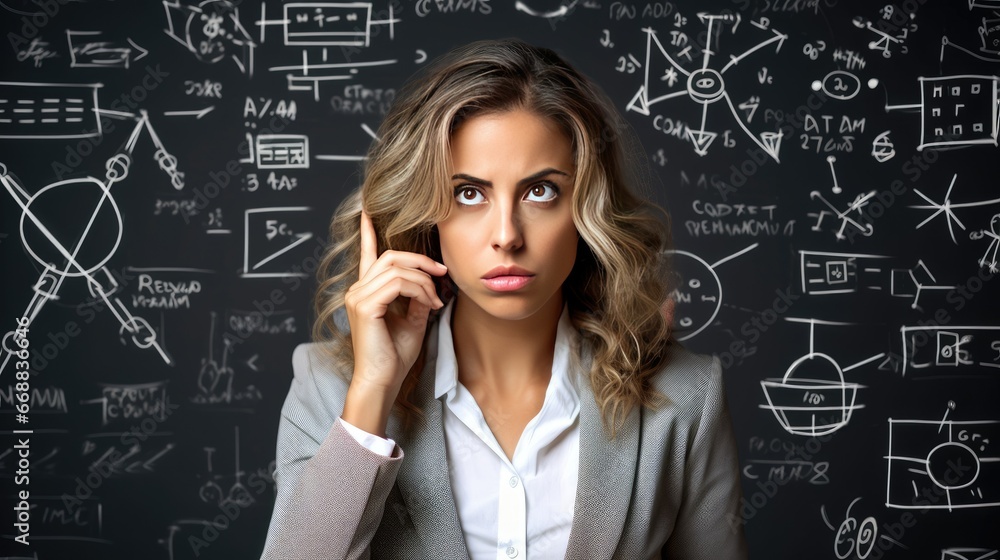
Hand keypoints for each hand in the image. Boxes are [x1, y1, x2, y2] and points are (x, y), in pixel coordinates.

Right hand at [341, 209, 446, 435]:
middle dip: (421, 261)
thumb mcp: (413, 320)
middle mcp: (358, 290)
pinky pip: (398, 283)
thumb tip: (431, 283)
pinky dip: (419, 290)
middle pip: (392, 257)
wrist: (382, 381)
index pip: (368, 255)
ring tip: (437, 300)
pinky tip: (429, 304)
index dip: (368, 233)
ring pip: (398, 269)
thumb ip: (419, 298)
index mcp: (367, 292)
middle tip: (443, 274)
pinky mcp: (365, 305)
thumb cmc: (395, 357)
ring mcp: (358, 296)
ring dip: (425, 281)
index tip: (367, 211)